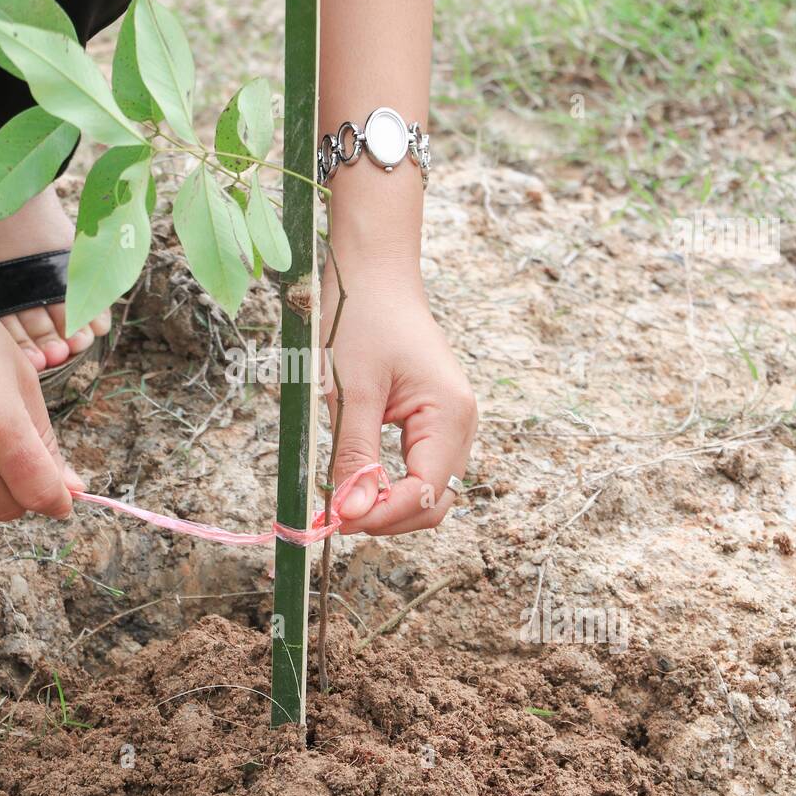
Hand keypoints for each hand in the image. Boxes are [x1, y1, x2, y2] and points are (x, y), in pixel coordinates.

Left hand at [322, 267, 476, 535]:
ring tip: (342, 500)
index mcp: (450, 415)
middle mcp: (460, 424)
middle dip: (387, 517)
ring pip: (427, 490)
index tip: (337, 521)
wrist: (373, 274)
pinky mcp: (432, 421)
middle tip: (335, 517)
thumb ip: (355, 455)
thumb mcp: (352, 391)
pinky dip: (389, 484)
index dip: (383, 516)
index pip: (426, 493)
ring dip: (388, 504)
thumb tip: (351, 514)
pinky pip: (418, 468)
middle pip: (434, 501)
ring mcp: (450, 424)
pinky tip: (357, 480)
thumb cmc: (363, 319)